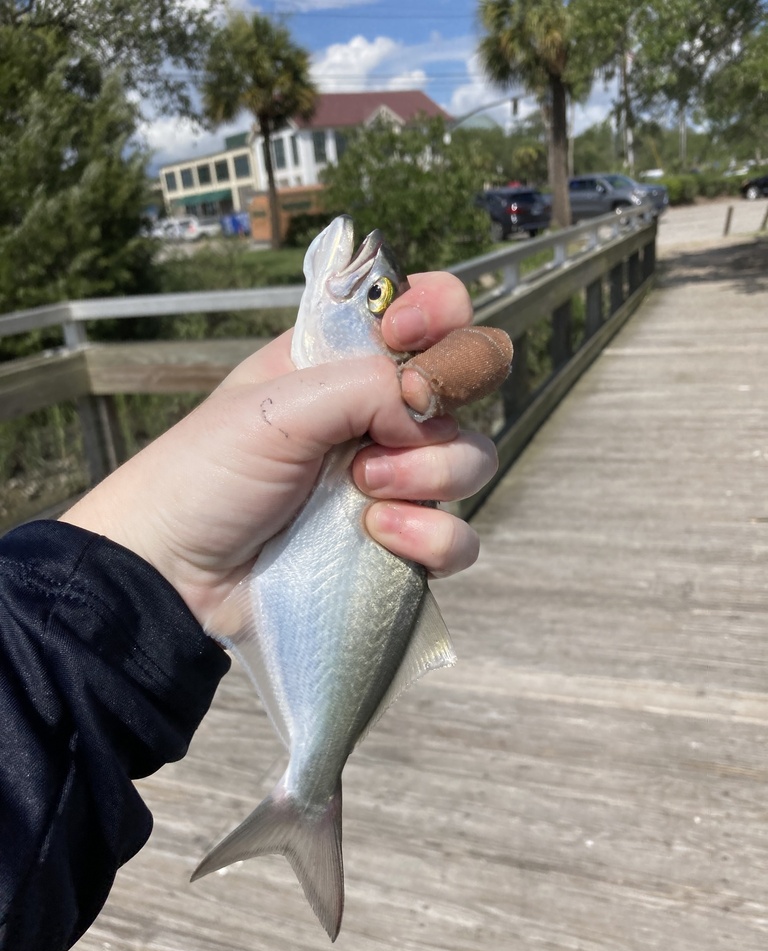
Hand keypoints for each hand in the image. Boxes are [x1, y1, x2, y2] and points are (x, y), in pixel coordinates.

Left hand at [60, 272, 497, 627]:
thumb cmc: (206, 473)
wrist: (176, 573)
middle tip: (382, 432)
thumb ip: (366, 383)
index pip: (430, 311)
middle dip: (440, 404)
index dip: (437, 312)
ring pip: (472, 462)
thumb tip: (425, 411)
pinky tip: (377, 536)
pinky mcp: (399, 547)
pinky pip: (457, 539)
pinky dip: (430, 538)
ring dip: (428, 474)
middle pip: (468, 385)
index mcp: (344, 361)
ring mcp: (394, 483)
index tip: (405, 335)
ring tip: (362, 492)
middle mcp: (378, 415)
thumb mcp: (275, 404)